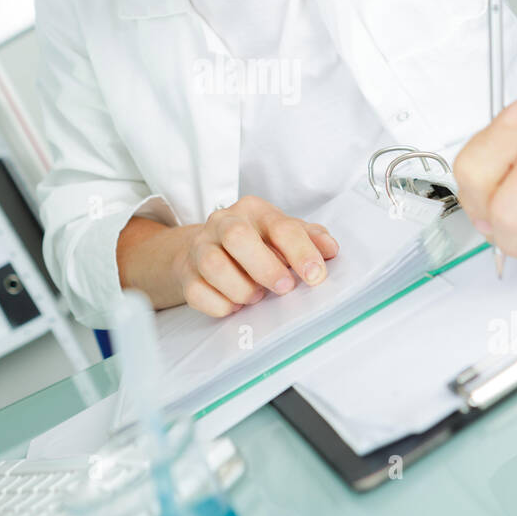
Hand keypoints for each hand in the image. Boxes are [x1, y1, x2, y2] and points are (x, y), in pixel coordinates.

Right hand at [172, 194, 339, 317]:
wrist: (206, 249)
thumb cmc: (254, 243)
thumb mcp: (284, 234)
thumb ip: (310, 238)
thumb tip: (330, 249)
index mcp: (254, 210)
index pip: (280, 226)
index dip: (301, 252)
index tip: (315, 275)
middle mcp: (223, 223)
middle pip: (237, 237)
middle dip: (265, 268)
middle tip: (283, 287)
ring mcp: (200, 247)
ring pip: (213, 266)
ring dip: (241, 289)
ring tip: (256, 296)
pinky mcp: (186, 274)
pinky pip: (198, 293)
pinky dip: (222, 305)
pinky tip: (235, 304)